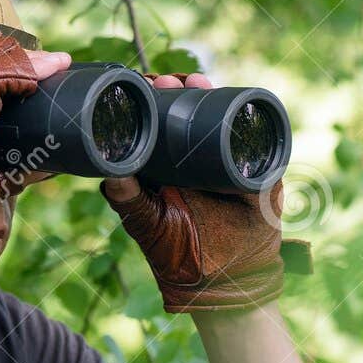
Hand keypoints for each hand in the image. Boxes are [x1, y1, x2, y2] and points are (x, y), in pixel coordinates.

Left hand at [102, 73, 288, 312]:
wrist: (222, 282)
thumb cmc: (177, 255)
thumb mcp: (146, 223)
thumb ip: (126, 200)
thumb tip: (108, 174)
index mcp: (165, 164)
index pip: (158, 121)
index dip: (151, 101)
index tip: (142, 85)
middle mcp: (194, 157)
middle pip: (188, 110)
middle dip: (179, 89)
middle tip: (167, 80)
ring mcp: (225, 159)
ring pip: (218, 116)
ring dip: (209, 94)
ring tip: (196, 81)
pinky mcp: (255, 169)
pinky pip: (252, 136)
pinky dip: (244, 115)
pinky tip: (232, 99)